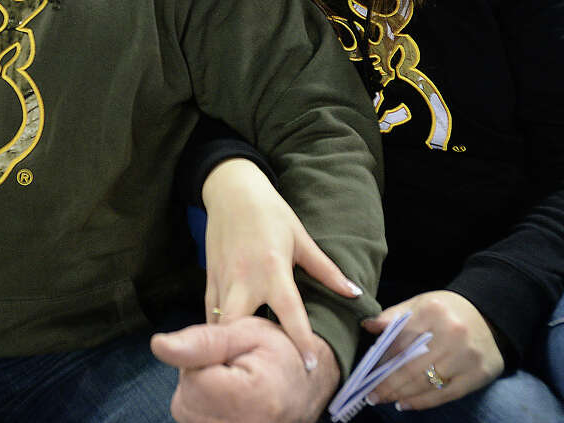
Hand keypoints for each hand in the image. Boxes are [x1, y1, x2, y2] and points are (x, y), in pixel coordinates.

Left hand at [152, 316, 339, 422]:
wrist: (309, 385)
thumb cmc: (279, 352)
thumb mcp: (244, 332)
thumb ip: (201, 341)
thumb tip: (158, 345)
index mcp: (251, 397)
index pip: (192, 379)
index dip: (201, 359)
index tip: (228, 354)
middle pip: (185, 402)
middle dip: (197, 380)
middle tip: (230, 368)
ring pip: (188, 414)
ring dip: (200, 396)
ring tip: (230, 384)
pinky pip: (198, 421)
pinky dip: (205, 410)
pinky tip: (225, 400)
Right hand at [201, 159, 361, 369]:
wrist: (231, 190)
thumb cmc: (270, 213)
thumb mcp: (301, 238)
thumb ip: (326, 270)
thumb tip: (354, 292)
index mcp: (272, 269)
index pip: (288, 312)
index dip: (300, 340)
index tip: (309, 365)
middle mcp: (244, 279)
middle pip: (239, 326)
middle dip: (247, 351)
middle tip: (265, 373)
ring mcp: (223, 280)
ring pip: (220, 324)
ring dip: (230, 345)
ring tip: (244, 367)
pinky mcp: (209, 279)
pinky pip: (209, 314)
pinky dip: (217, 331)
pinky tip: (225, 347)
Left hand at [360, 291, 503, 411]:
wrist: (487, 316)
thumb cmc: (446, 312)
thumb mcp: (420, 304)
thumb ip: (394, 315)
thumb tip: (367, 326)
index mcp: (433, 311)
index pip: (400, 341)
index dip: (381, 361)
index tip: (367, 375)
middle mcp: (453, 333)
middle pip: (411, 365)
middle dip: (388, 384)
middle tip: (372, 395)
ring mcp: (467, 356)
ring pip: (426, 382)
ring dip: (401, 395)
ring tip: (385, 399)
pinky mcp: (479, 374)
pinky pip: (445, 394)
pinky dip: (423, 402)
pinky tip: (406, 404)